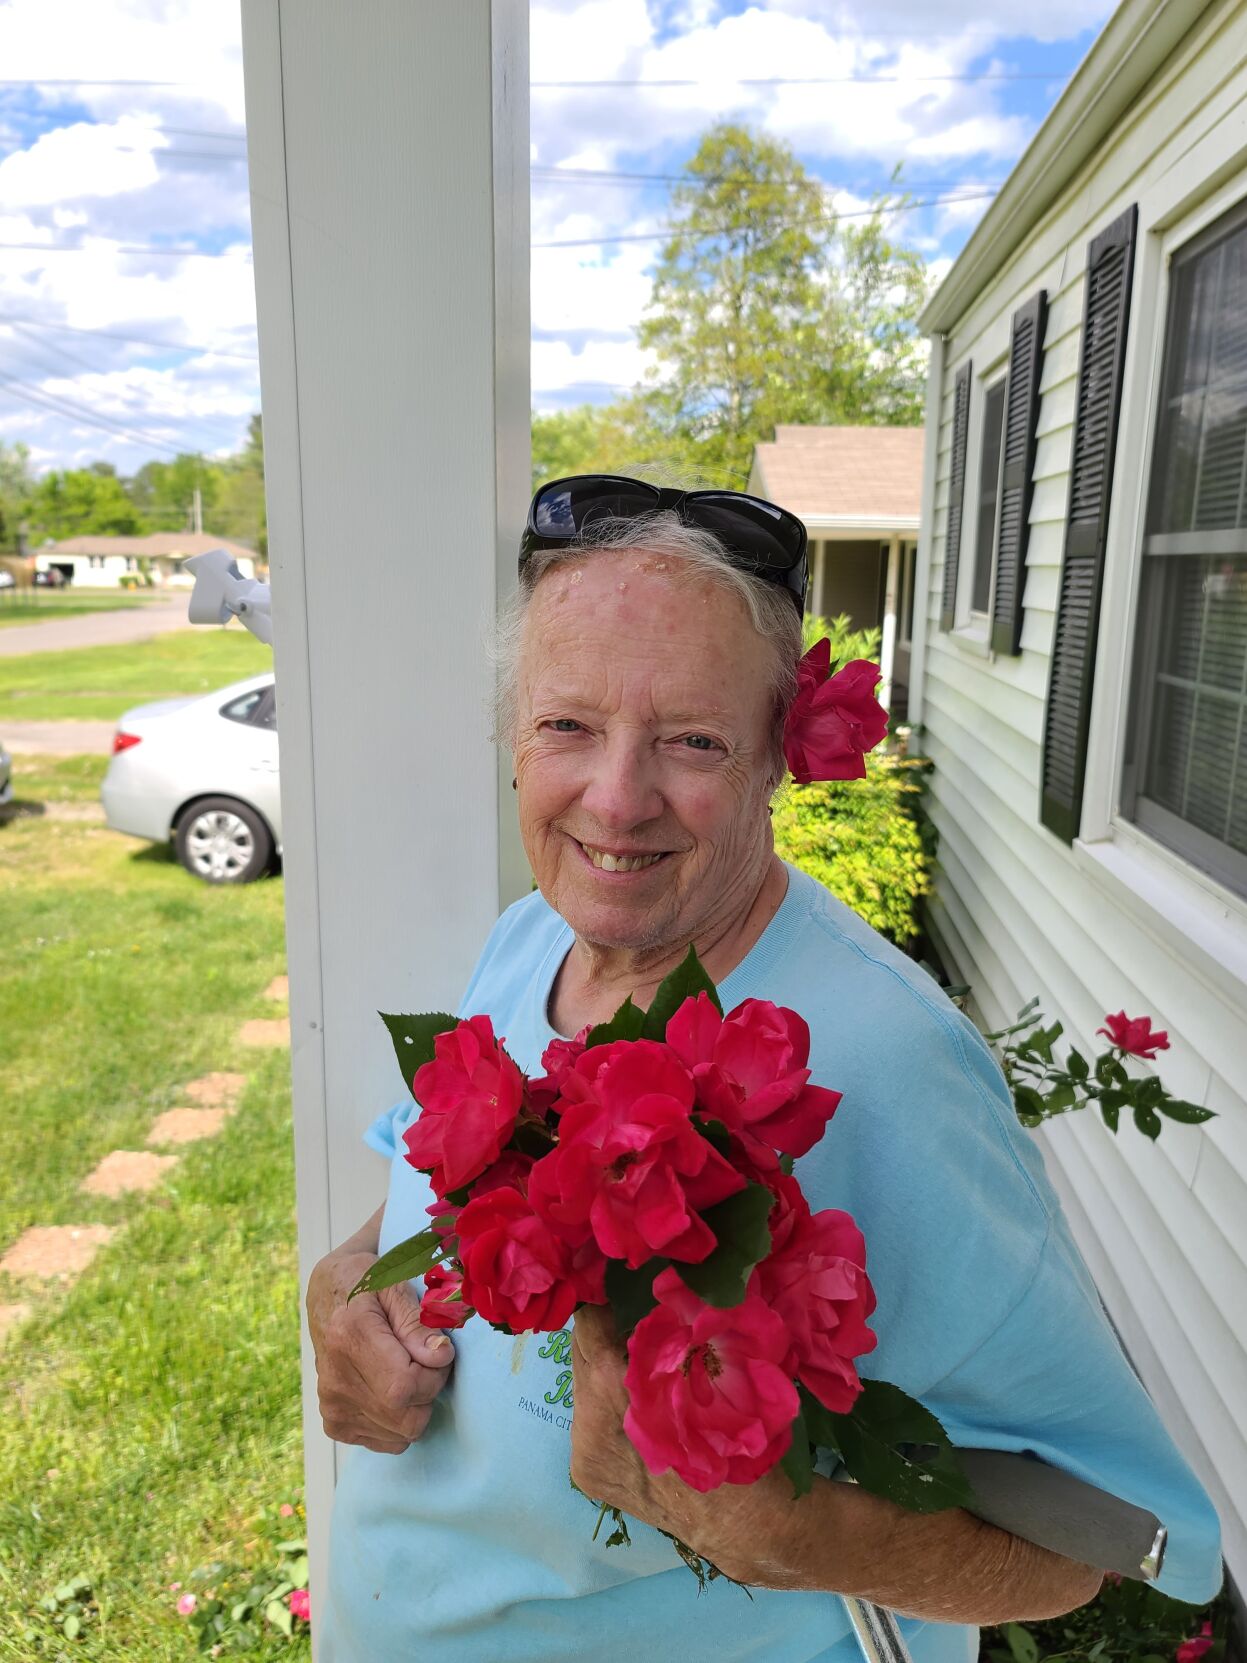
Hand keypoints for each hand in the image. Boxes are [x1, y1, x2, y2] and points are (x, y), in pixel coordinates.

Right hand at [306, 1235, 454, 1453]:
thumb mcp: (396, 1286)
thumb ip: (418, 1322)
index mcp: (349, 1336)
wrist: (327, 1295)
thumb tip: (439, 1356)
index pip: (404, 1386)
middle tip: (426, 1362)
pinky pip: (388, 1442)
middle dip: (430, 1392)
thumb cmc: (367, 1284)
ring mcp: (332, 1405)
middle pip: (405, 1417)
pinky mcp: (335, 1424)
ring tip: (408, 1371)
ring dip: (417, 1406)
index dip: (434, 1375)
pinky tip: (392, 1388)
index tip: (440, 1351)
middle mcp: (335, 1378)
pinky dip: (401, 1420)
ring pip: (401, 1434)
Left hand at [569, 1305, 791, 1573]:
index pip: (589, 1322)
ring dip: (606, 1377)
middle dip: (606, 1339)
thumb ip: (662, 1335)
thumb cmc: (730, 1433)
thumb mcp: (704, 1367)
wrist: (737, 1517)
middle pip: (581, 1354)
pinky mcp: (583, 1472)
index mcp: (613, 1384)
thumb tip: (646, 1294)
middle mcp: (586, 1417)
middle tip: (637, 1332)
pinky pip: (588, 1422)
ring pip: (583, 1389)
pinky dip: (608, 1413)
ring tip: (643, 1381)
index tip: (628, 1296)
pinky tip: (638, 1419)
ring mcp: (581, 1448)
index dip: (609, 1305)